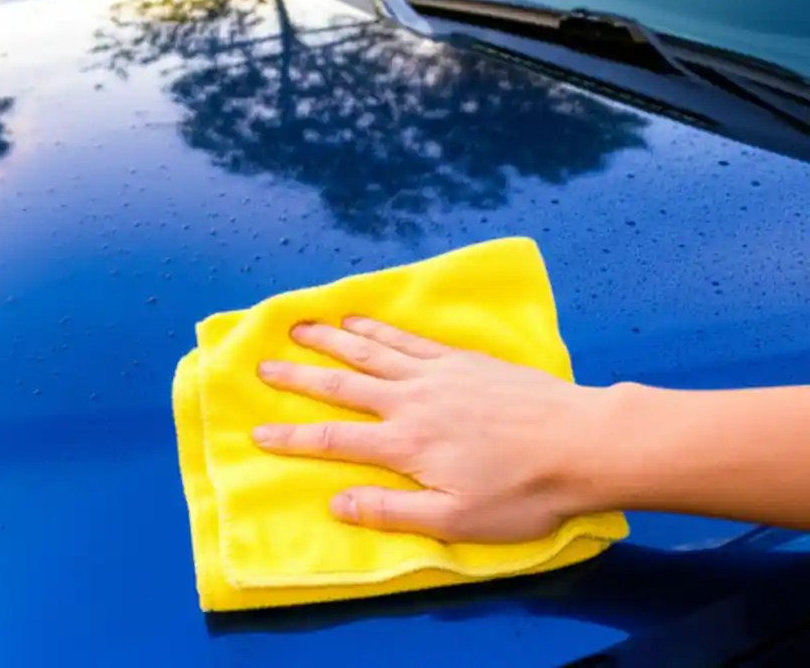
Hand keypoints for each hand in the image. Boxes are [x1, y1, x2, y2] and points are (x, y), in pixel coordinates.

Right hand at [254, 317, 613, 542]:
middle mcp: (410, 401)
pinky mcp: (460, 359)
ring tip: (297, 327)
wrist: (582, 443)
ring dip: (329, 339)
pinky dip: (377, 328)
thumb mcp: (457, 520)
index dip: (292, 437)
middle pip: (341, 386)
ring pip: (368, 351)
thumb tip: (336, 503)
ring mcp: (435, 374)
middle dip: (297, 377)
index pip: (334, 439)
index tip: (257, 431)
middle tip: (261, 366)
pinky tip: (359, 319)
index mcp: (405, 445)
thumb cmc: (523, 493)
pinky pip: (406, 338)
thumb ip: (392, 511)